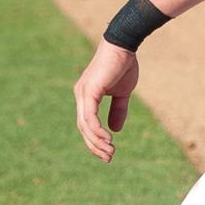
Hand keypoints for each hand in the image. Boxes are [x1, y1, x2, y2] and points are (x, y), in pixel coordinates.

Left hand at [73, 40, 139, 161]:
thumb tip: (115, 130)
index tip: (108, 152)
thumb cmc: (123, 66)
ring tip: (110, 152)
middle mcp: (81, 96)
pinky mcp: (90, 91)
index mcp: (86, 96)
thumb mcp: (122, 93)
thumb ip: (118, 110)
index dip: (95, 140)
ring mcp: (83, 93)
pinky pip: (89, 116)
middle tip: (108, 158)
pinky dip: (97, 130)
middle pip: (83, 128)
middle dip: (95, 145)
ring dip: (97, 141)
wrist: (123, 46)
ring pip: (85, 125)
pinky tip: (108, 139)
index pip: (86, 124)